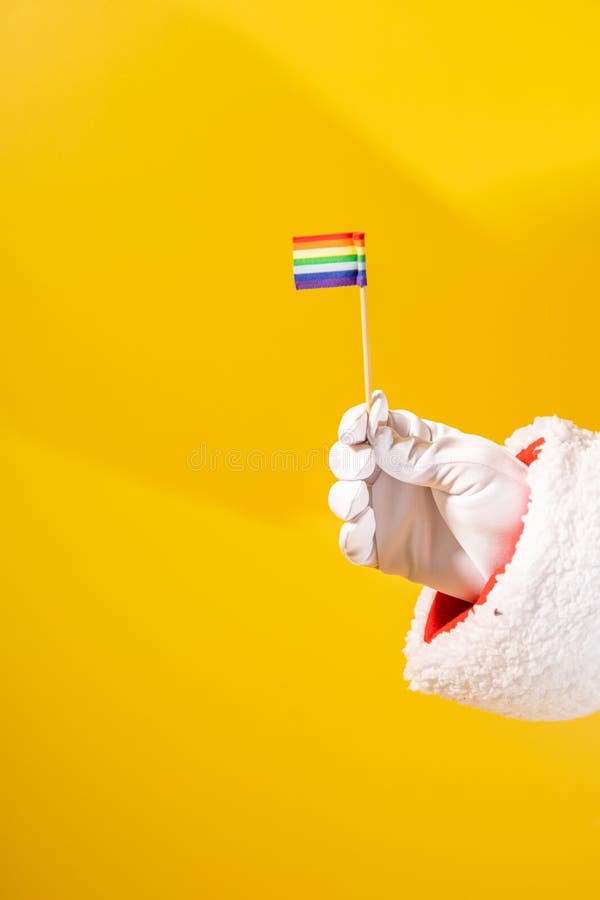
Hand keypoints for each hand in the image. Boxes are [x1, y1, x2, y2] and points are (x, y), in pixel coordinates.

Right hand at [328, 391, 530, 600]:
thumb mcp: (472, 466)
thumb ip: (420, 454)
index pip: (373, 426)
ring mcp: (389, 514)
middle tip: (364, 464)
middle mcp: (396, 477)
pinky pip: (352, 543)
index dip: (357, 422)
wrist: (522, 560)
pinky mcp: (386, 551)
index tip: (359, 425)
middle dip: (346, 458)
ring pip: (343, 498)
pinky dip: (350, 535)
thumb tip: (375, 434)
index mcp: (418, 446)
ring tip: (361, 498)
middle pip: (349, 459)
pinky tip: (365, 530)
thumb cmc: (507, 503)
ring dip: (343, 495)